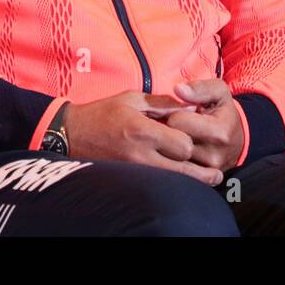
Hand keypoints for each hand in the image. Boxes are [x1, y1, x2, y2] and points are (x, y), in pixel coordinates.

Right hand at [60, 92, 223, 185]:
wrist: (71, 134)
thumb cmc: (103, 113)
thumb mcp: (132, 99)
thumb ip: (163, 104)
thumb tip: (191, 108)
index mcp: (142, 131)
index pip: (184, 145)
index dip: (190, 140)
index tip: (188, 136)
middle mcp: (140, 155)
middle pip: (184, 169)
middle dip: (197, 167)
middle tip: (214, 171)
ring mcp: (134, 172)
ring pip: (174, 182)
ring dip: (191, 180)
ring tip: (209, 180)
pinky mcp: (129, 180)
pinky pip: (160, 185)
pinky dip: (173, 183)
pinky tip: (181, 180)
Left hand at [163, 79, 245, 172]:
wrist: (237, 141)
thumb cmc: (224, 112)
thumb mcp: (219, 92)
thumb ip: (200, 88)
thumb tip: (178, 89)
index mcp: (219, 132)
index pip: (177, 121)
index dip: (173, 113)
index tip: (179, 112)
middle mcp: (213, 156)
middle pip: (171, 141)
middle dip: (168, 130)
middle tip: (175, 125)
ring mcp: (205, 171)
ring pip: (169, 157)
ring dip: (168, 145)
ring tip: (177, 136)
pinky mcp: (199, 181)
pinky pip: (173, 169)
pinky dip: (171, 158)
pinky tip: (176, 150)